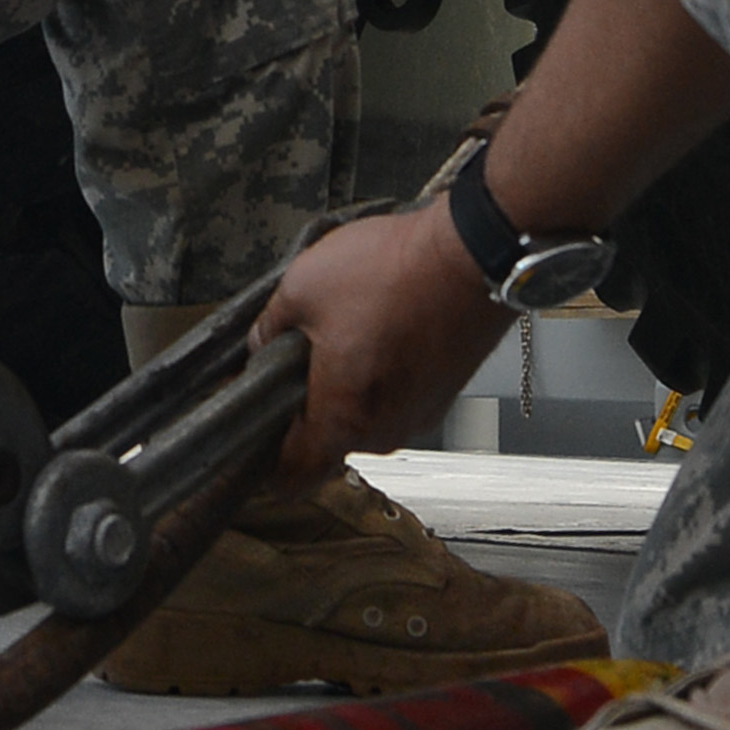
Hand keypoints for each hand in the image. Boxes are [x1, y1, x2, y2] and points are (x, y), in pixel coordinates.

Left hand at [265, 206, 497, 480]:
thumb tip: (259, 347)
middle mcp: (385, 429)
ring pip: (365, 418)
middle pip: (329, 442)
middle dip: (309, 408)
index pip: (293, 478)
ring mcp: (420, 414)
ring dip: (350, 388)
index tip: (257, 430)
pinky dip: (384, 375)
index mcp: (343, 417)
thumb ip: (268, 329)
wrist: (471, 252)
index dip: (265, 460)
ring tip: (348, 332)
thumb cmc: (394, 271)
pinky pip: (397, 398)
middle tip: (299, 358)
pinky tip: (381, 328)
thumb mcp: (302, 288)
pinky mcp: (443, 394)